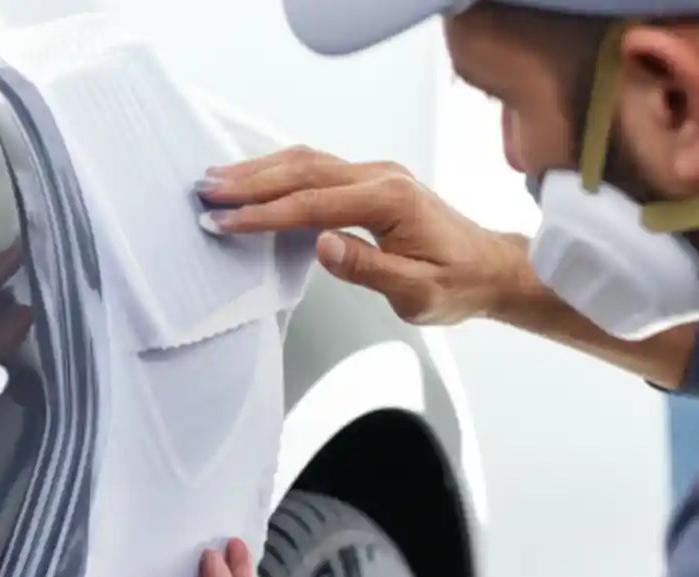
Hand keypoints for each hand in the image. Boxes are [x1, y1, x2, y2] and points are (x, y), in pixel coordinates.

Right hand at [196, 146, 525, 324]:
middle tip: (206, 192)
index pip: (312, 204)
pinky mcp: (372, 181)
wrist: (492, 269)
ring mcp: (377, 174)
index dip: (264, 213)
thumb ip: (369, 268)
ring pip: (307, 162)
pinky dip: (281, 172)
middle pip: (303, 171)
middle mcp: (381, 176)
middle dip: (250, 182)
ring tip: (218, 179)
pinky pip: (318, 168)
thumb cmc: (459, 284)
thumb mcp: (417, 292)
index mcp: (390, 201)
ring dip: (260, 170)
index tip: (226, 221)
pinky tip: (257, 179)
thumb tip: (321, 245)